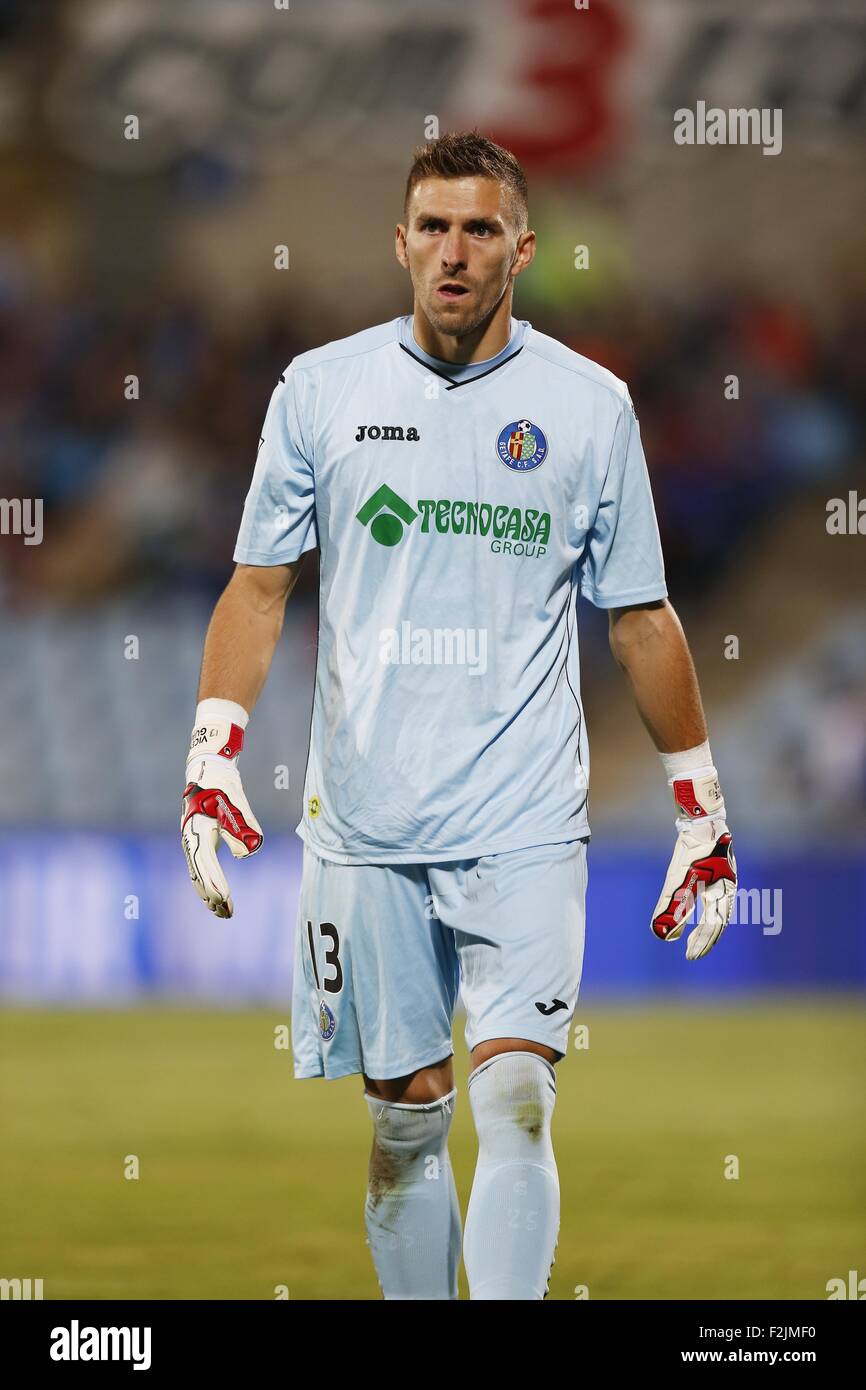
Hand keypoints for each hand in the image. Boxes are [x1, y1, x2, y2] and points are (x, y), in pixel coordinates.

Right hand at [181, 706, 262, 917]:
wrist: (208, 766)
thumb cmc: (222, 783)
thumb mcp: (235, 800)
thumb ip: (242, 825)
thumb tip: (246, 852)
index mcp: (197, 831)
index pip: (206, 864)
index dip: (216, 884)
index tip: (226, 900)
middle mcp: (189, 838)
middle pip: (198, 874)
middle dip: (212, 896)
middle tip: (228, 914)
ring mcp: (190, 840)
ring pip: (197, 874)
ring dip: (208, 893)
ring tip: (223, 912)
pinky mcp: (196, 840)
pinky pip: (198, 867)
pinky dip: (206, 882)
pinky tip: (215, 895)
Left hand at [651, 815, 736, 959]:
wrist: (701, 820)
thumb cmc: (692, 849)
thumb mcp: (678, 879)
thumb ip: (671, 907)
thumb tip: (661, 935)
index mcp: (723, 893)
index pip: (713, 926)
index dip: (702, 943)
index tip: (690, 957)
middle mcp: (727, 889)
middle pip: (718, 922)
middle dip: (704, 939)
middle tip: (691, 954)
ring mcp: (724, 880)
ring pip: (717, 911)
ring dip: (705, 928)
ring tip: (692, 940)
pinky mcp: (717, 871)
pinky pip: (713, 898)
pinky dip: (705, 911)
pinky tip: (695, 913)